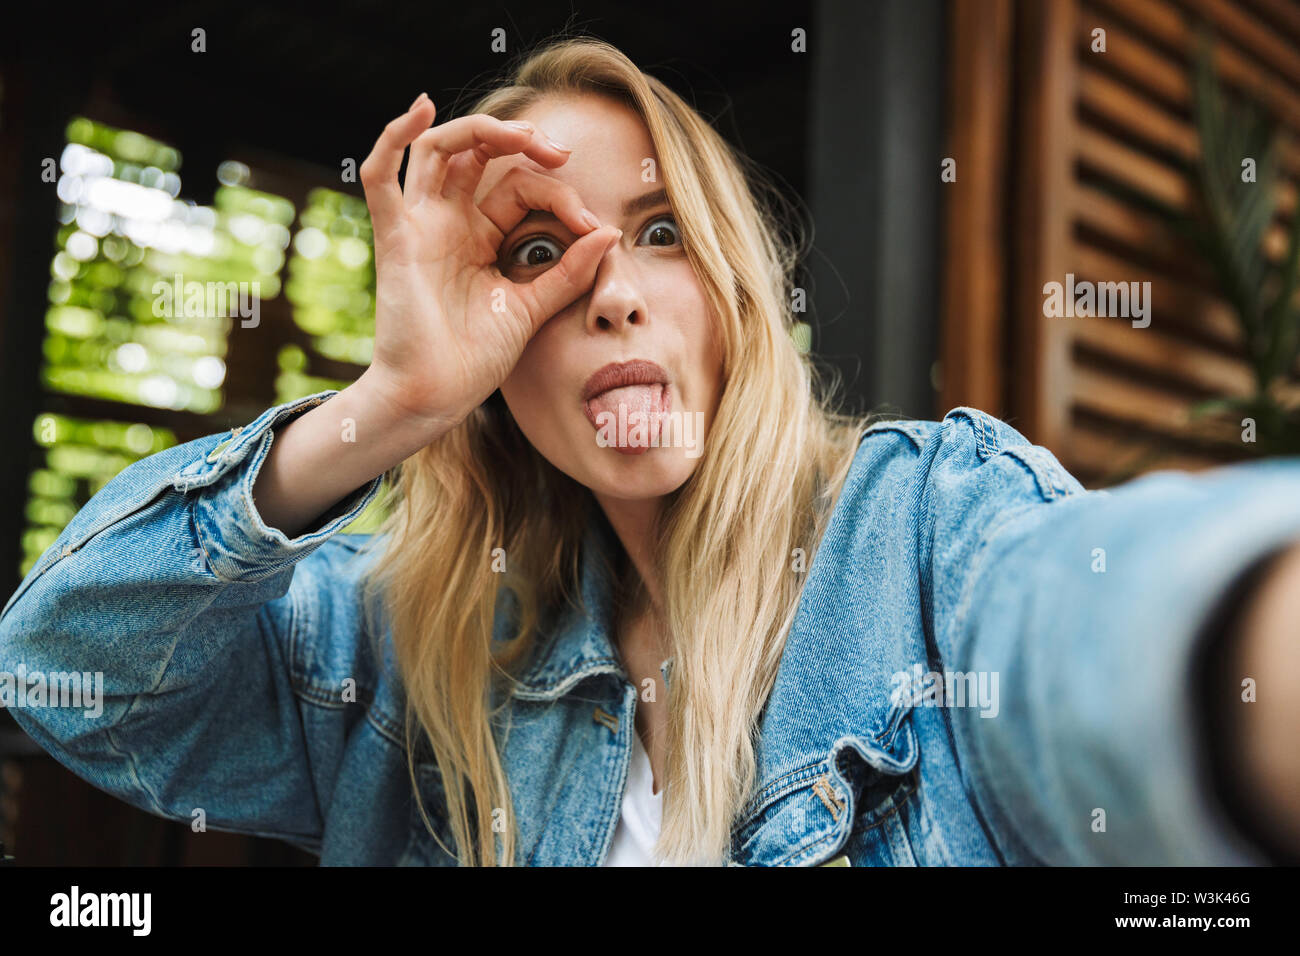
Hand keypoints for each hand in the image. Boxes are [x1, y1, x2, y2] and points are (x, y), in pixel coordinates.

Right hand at [357, 92, 620, 429]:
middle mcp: (447, 223)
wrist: (436, 398)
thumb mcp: (533, 308)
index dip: (558, 196)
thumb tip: (610, 233)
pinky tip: (420, 108)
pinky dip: (393, 137)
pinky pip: (380, 177)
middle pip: (479, 155)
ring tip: (521, 134)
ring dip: (478, 130)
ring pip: (436, 150)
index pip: (519, 187)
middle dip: (521, 143)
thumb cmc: (475, 360)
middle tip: (561, 153)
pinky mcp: (395, 238)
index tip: (593, 226)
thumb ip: (569, 271)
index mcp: (479, 237)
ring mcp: (419, 226)